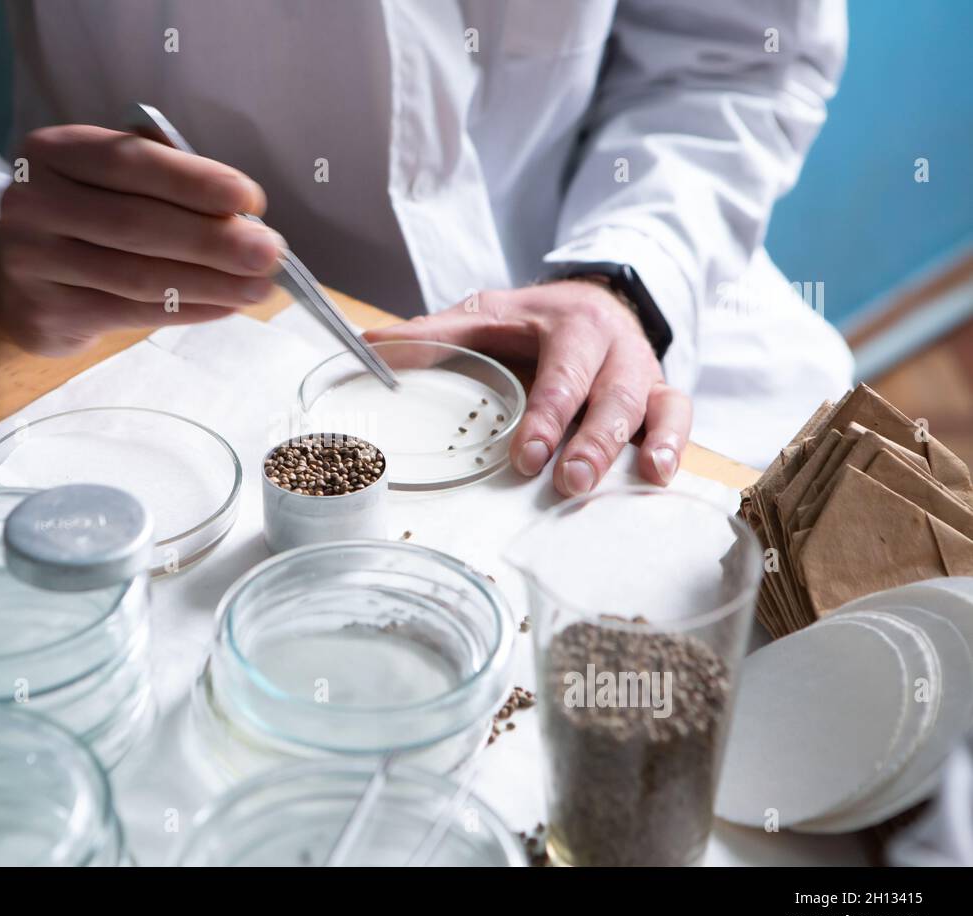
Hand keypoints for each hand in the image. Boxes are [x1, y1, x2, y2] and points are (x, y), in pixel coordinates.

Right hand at [0, 125, 282, 354]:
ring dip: (209, 283)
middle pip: (137, 224)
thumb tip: (242, 210)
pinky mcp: (47, 312)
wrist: (12, 279)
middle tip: (270, 253)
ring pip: (137, 275)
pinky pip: (131, 312)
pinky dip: (185, 311)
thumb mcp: (106, 179)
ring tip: (259, 287)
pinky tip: (224, 307)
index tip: (250, 200)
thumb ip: (162, 177)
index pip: (130, 162)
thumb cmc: (81, 219)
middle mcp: (33, 202)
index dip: (194, 182)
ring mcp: (33, 261)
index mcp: (53, 152)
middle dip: (213, 240)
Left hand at [365, 282, 691, 494]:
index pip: (560, 371)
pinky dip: (676, 441)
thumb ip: (435, 335)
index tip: (526, 455)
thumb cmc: (533, 319)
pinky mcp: (661, 390)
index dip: (547, 413)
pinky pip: (679, 412)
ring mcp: (640, 369)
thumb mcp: (486, 315)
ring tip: (615, 483)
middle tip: (568, 480)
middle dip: (591, 439)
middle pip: (609, 392)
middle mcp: (612, 345)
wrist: (596, 297)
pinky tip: (659, 473)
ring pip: (648, 404)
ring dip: (629, 446)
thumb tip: (369, 346)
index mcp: (568, 324)